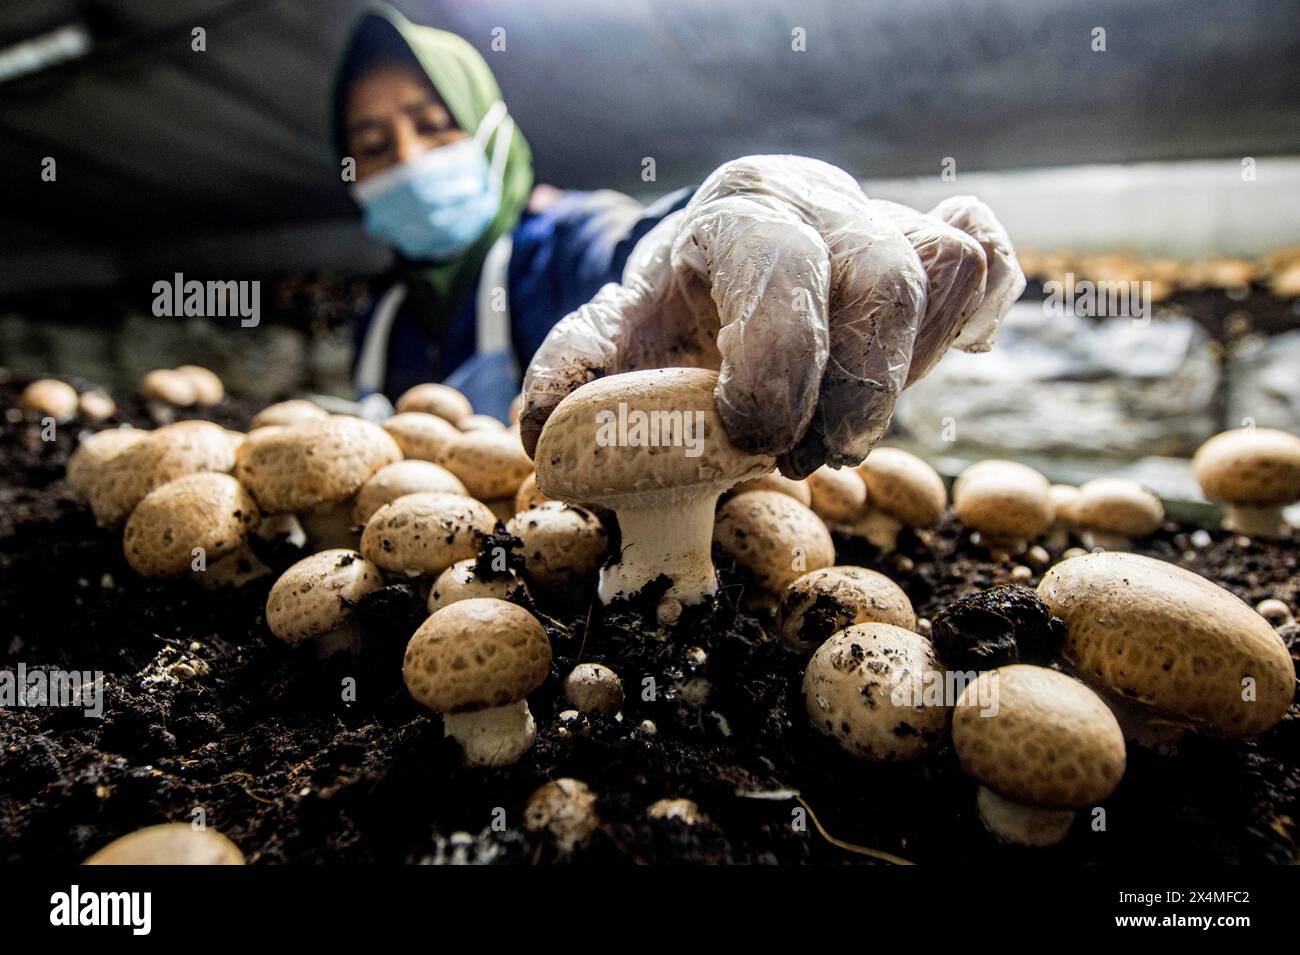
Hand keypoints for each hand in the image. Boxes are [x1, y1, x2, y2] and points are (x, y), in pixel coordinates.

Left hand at [519, 155, 1023, 477]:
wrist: (717, 272)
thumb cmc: (666, 319)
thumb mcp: (605, 344)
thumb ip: (573, 380)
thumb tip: (551, 435)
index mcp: (732, 222)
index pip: (777, 264)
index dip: (780, 356)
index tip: (754, 436)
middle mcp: (817, 209)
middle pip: (882, 274)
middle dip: (855, 390)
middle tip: (802, 459)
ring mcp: (882, 225)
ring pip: (946, 274)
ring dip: (905, 376)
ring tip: (838, 431)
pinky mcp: (930, 253)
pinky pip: (987, 266)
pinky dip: (979, 313)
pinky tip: (944, 356)